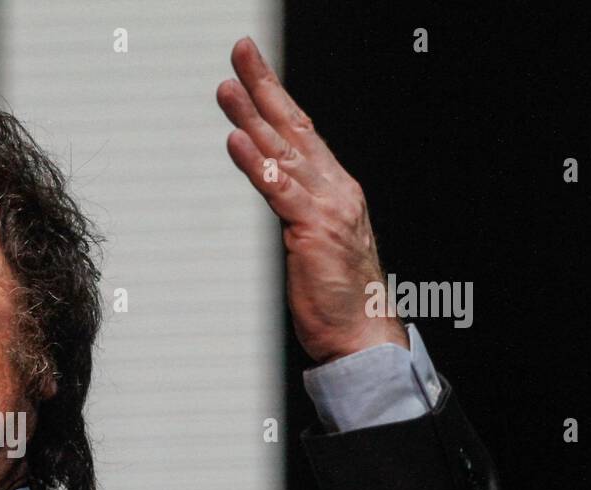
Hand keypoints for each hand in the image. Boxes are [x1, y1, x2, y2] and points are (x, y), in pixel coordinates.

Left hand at [216, 37, 406, 363]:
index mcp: (337, 190)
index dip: (277, 99)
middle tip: (240, 53)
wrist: (363, 335)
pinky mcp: (312, 232)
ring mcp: (327, 208)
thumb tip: (275, 189)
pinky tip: (237, 143)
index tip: (252, 72)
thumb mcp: (317, 243)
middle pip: (294, 128)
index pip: (302, 133)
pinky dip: (257, 165)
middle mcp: (335, 190)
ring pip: (284, 153)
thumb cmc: (339, 297)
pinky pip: (279, 192)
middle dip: (265, 87)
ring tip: (227, 90)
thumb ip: (298, 210)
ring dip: (252, 118)